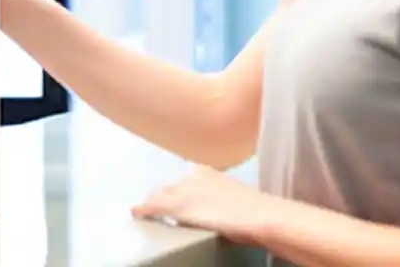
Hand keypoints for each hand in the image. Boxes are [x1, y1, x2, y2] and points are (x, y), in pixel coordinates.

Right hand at [132, 165, 274, 244]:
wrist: (263, 220)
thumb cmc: (221, 210)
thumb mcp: (181, 205)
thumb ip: (157, 204)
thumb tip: (135, 207)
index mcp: (194, 173)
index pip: (164, 187)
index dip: (150, 201)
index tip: (139, 214)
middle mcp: (207, 178)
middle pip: (178, 191)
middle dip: (164, 202)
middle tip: (152, 218)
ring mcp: (222, 191)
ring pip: (192, 200)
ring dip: (180, 211)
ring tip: (171, 224)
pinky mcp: (234, 207)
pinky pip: (206, 211)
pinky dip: (196, 217)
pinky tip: (196, 226)